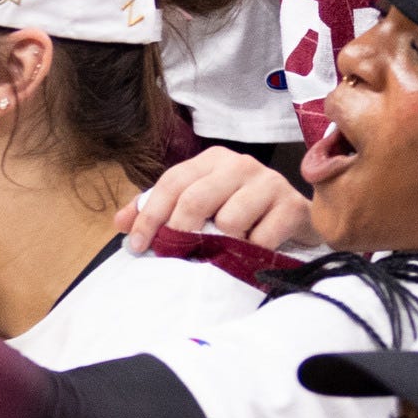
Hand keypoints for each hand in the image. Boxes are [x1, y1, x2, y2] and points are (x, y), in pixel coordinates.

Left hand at [119, 146, 313, 253]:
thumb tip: (120, 222)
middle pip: (195, 199)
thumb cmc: (243, 216)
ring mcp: (269, 182)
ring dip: (222, 245)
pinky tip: (252, 255)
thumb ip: (160, 212)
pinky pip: (260, 238)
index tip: (138, 246)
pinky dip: (251, 253)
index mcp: (212, 160)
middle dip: (179, 233)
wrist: (298, 226)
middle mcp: (239, 165)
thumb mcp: (201, 210)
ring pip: (228, 220)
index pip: (172, 183)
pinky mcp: (292, 206)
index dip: (150, 215)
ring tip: (224, 253)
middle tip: (175, 257)